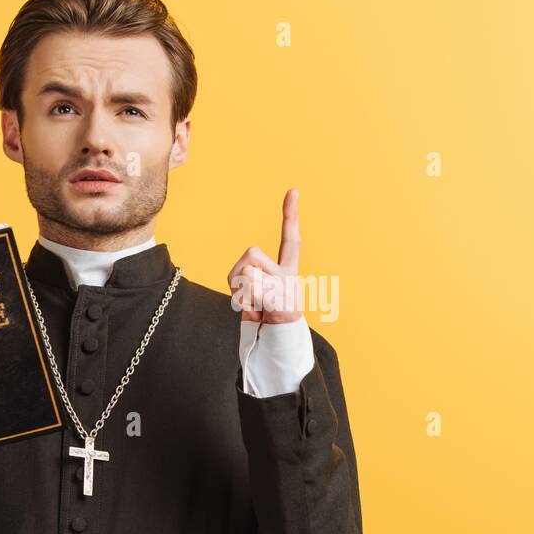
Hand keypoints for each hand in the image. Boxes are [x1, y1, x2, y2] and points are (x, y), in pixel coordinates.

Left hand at [228, 188, 301, 324]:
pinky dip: (246, 298)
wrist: (277, 342)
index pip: (290, 238)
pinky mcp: (282, 302)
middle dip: (240, 272)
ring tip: (252, 306)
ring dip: (240, 290)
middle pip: (252, 254)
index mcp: (286, 268)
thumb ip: (244, 277)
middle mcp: (289, 275)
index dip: (290, 214)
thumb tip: (247, 273)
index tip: (293, 190)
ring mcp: (287, 288)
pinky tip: (255, 311)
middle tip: (249, 295)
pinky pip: (253, 288)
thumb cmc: (261, 314)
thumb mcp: (247, 291)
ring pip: (247, 272)